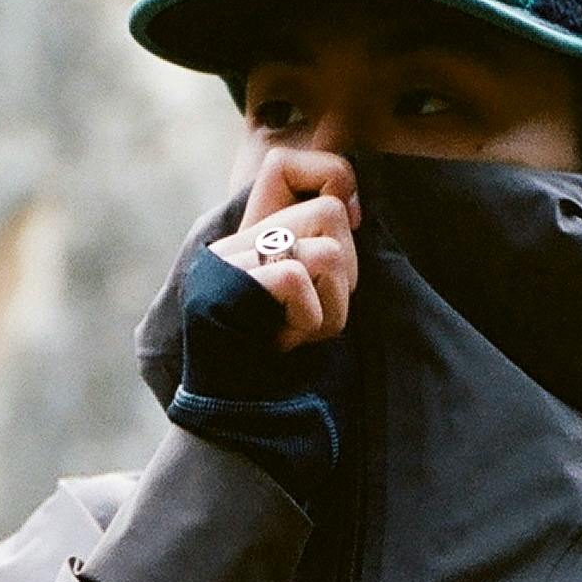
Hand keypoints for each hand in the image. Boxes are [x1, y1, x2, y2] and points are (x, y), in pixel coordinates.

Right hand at [209, 149, 359, 349]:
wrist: (236, 419)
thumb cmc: (280, 369)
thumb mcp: (310, 301)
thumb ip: (322, 252)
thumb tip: (353, 206)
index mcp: (253, 237)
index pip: (287, 162)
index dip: (331, 181)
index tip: (349, 225)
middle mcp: (236, 240)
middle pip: (329, 211)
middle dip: (346, 273)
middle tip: (315, 313)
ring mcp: (229, 260)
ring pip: (327, 249)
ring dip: (334, 305)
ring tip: (301, 331)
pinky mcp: (228, 283)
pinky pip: (301, 276)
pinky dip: (310, 318)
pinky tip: (285, 341)